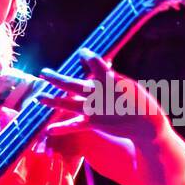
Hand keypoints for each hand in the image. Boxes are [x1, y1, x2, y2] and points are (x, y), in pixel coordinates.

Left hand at [40, 49, 170, 144]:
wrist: (146, 125)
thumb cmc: (139, 102)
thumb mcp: (128, 84)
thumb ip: (112, 76)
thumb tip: (103, 65)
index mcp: (108, 79)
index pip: (93, 61)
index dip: (85, 55)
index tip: (82, 53)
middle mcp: (97, 93)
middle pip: (71, 83)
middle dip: (56, 78)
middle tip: (43, 72)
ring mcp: (94, 109)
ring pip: (67, 104)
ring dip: (51, 100)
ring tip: (38, 98)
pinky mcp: (94, 123)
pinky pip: (74, 126)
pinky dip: (61, 128)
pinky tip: (48, 130)